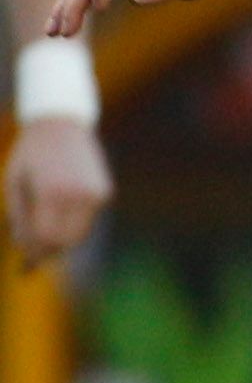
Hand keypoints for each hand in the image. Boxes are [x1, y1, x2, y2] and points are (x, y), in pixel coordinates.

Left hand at [6, 118, 109, 258]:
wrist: (59, 124)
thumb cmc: (30, 155)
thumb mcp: (14, 185)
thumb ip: (20, 219)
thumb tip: (30, 253)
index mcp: (51, 190)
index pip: (46, 235)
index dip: (35, 249)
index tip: (26, 258)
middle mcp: (78, 193)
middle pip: (66, 239)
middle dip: (50, 249)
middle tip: (36, 254)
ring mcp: (95, 192)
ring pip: (80, 233)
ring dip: (62, 240)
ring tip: (44, 234)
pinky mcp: (105, 191)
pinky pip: (88, 219)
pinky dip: (74, 224)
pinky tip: (60, 213)